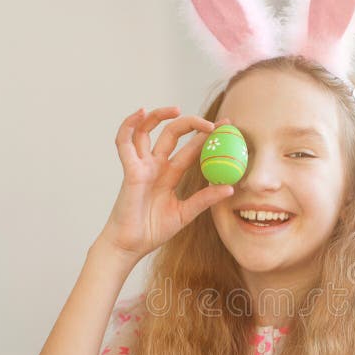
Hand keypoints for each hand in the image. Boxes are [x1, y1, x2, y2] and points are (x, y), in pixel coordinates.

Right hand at [98, 107, 233, 260]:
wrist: (131, 245)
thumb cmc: (153, 231)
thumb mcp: (185, 214)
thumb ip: (204, 199)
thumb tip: (230, 188)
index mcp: (170, 175)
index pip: (191, 149)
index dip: (206, 136)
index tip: (227, 126)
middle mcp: (156, 166)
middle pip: (173, 134)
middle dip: (192, 124)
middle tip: (213, 123)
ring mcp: (141, 166)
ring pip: (146, 131)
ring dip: (159, 116)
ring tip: (177, 109)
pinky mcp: (130, 170)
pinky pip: (125, 143)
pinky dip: (129, 125)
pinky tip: (140, 113)